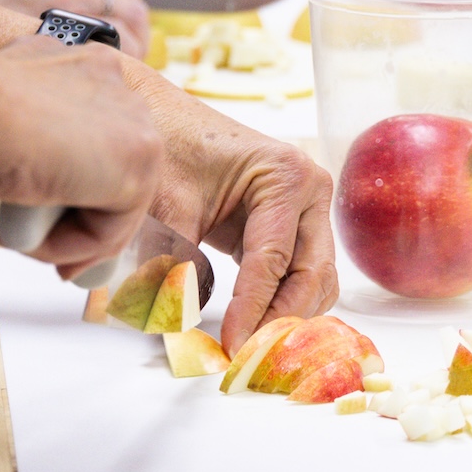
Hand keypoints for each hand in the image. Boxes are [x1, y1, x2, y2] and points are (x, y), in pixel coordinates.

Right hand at [0, 31, 161, 279]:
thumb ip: (27, 142)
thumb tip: (31, 180)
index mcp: (77, 64)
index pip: (90, 135)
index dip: (65, 185)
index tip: (32, 211)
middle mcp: (114, 83)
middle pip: (111, 171)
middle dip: (79, 218)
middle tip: (35, 246)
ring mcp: (132, 120)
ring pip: (112, 205)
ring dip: (65, 237)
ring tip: (16, 240)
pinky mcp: (137, 162)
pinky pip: (109, 229)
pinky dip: (66, 246)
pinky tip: (25, 237)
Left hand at [121, 60, 337, 354]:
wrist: (157, 114)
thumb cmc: (163, 147)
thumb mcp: (164, 206)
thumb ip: (172, 265)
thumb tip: (175, 326)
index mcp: (286, 175)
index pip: (273, 260)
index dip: (252, 310)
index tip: (230, 347)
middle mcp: (309, 191)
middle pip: (311, 275)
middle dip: (279, 320)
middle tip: (246, 357)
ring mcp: (306, 209)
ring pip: (314, 282)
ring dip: (286, 317)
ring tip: (248, 348)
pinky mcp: (291, 226)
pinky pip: (298, 276)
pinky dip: (280, 304)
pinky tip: (252, 328)